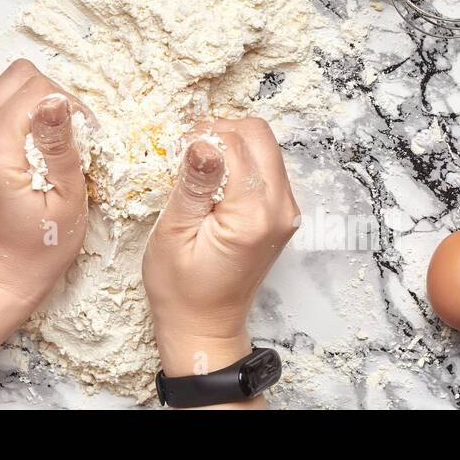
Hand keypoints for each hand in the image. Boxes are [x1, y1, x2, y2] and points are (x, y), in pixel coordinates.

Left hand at [0, 59, 90, 311]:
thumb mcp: (66, 198)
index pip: (36, 89)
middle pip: (17, 76)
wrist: (3, 274)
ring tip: (58, 139)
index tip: (85, 135)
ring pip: (6, 85)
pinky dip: (23, 112)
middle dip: (52, 95)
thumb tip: (57, 100)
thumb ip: (61, 145)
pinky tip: (39, 144)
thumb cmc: (40, 247)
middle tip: (73, 132)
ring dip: (38, 101)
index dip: (69, 104)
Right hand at [143, 118, 298, 392]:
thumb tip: (202, 141)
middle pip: (260, 136)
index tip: (176, 150)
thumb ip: (194, 184)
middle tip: (187, 152)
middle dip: (221, 132)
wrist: (204, 327)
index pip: (237, 143)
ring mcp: (286, 212)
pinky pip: (266, 168)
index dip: (202, 136)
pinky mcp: (281, 215)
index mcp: (254, 214)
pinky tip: (213, 181)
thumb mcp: (174, 233)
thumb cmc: (180, 288)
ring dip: (231, 145)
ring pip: (265, 148)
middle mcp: (281, 209)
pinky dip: (240, 162)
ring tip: (197, 167)